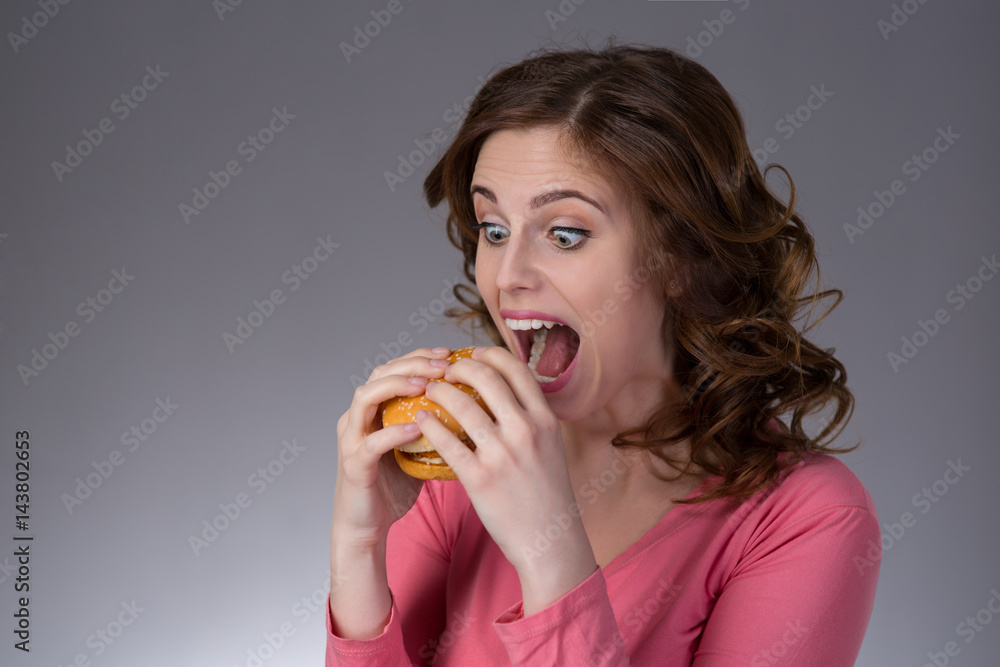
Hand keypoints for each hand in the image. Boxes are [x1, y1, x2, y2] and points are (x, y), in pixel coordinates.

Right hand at [331, 347, 450, 551]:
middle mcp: (358, 418)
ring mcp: (351, 439)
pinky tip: (417, 428)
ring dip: (397, 387)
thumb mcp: (419, 450)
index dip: (421, 357)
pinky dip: (393, 432)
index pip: (395, 368)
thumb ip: (435, 428)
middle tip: (444, 365)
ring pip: (365, 398)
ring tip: (426, 387)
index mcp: (374, 410)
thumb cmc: (394, 488)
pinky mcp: (353, 465)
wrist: (367, 527)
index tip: (451, 354)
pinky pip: (371, 442)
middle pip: (380, 373)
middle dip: (414, 364)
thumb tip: (478, 411)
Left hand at [414, 346, 597, 613]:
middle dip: (459, 367)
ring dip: (439, 391)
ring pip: (462, 405)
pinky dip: (430, 424)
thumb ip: (533, 419)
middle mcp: (525, 430)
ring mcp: (501, 454)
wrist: (550, 540)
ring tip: (427, 390)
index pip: (516, 369)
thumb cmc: (548, 494)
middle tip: (444, 370)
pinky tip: (421, 419)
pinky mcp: (479, 478)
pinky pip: (446, 442)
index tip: (473, 353)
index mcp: (545, 419)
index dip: (491, 354)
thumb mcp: (551, 447)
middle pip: (486, 378)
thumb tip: (510, 394)